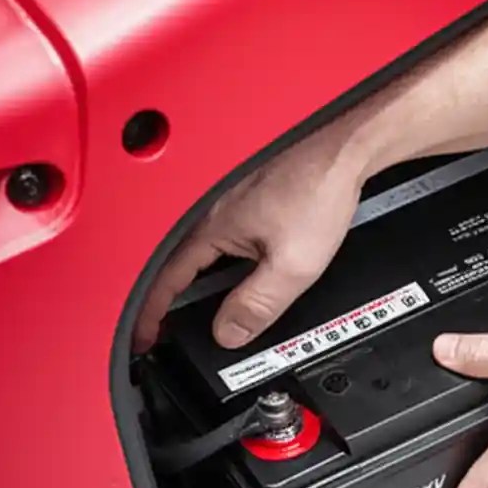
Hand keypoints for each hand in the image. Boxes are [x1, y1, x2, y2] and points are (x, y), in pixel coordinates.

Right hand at [134, 125, 370, 351]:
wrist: (343, 150)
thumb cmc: (318, 189)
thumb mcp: (292, 264)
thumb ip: (258, 304)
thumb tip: (230, 333)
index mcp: (211, 227)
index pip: (167, 280)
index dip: (152, 313)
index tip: (144, 337)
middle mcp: (212, 211)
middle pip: (180, 266)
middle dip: (171, 301)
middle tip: (168, 332)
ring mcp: (230, 202)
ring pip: (203, 251)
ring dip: (200, 282)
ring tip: (202, 312)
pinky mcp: (249, 197)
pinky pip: (224, 238)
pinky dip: (223, 263)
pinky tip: (242, 272)